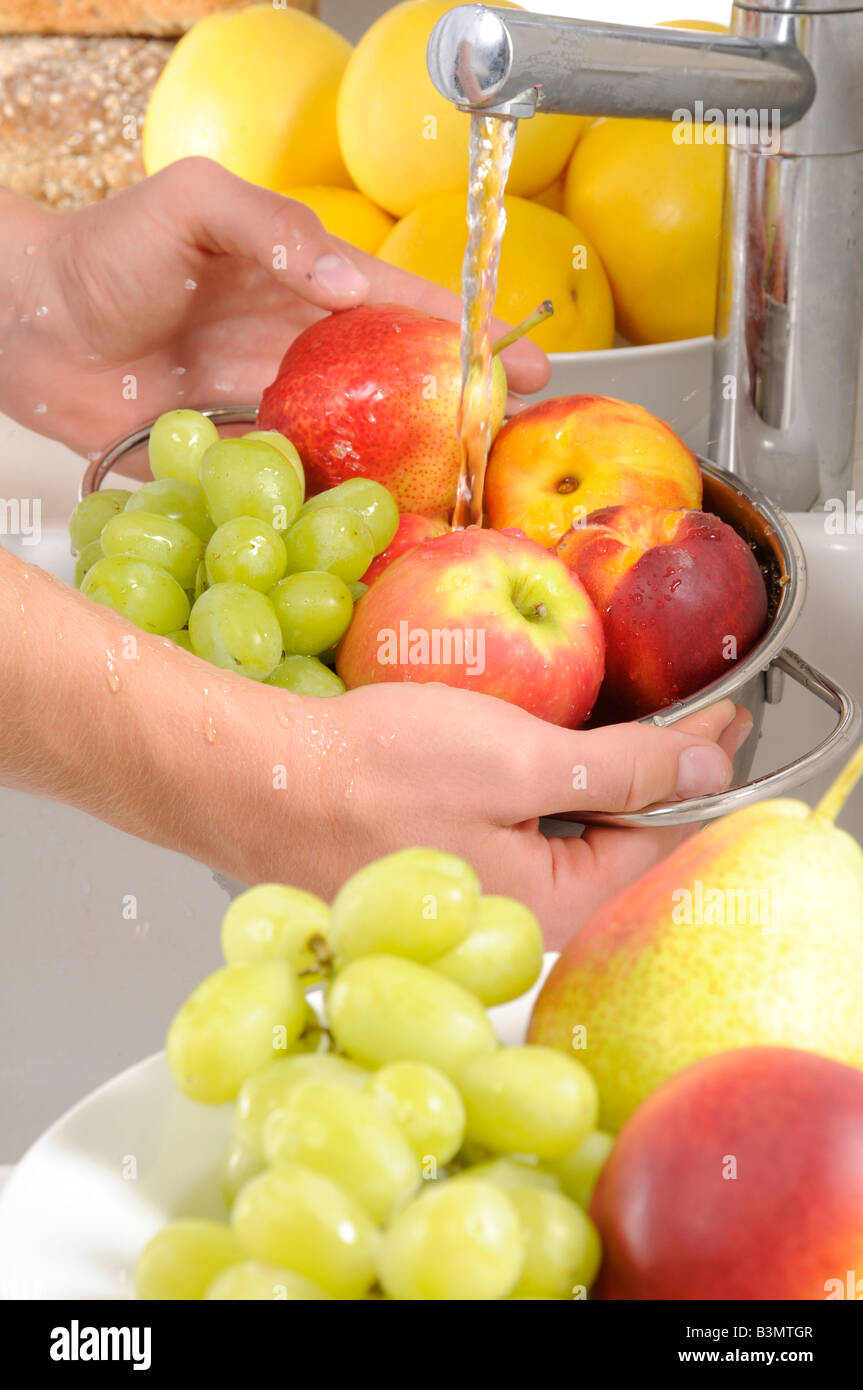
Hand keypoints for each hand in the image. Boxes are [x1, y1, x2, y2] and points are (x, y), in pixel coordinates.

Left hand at [1, 158, 548, 455]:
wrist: (36, 323)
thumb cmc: (108, 249)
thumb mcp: (195, 204)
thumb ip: (271, 226)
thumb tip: (344, 282)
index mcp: (307, 288)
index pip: (405, 310)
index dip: (468, 335)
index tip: (528, 361)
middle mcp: (305, 358)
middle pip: (402, 387)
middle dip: (464, 412)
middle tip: (520, 443)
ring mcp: (277, 415)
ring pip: (365, 444)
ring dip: (417, 470)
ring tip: (471, 499)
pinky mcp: (241, 465)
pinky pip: (302, 491)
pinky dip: (343, 509)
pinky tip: (385, 531)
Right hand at [193, 675, 750, 948]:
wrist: (258, 780)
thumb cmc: (373, 775)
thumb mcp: (516, 761)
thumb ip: (622, 772)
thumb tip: (706, 767)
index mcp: (555, 906)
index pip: (664, 841)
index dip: (703, 771)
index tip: (727, 712)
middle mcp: (524, 917)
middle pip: (622, 846)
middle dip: (660, 778)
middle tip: (690, 712)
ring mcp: (483, 896)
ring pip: (572, 838)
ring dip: (605, 780)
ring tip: (629, 723)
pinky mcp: (450, 868)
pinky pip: (524, 832)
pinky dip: (551, 787)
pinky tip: (548, 750)